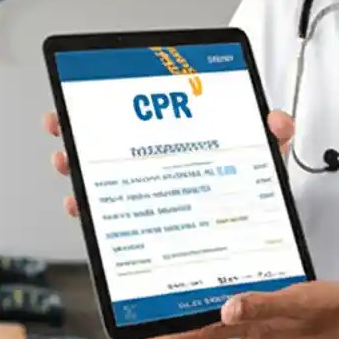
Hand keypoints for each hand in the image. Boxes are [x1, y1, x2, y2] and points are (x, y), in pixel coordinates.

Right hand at [42, 109, 296, 216]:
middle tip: (63, 126)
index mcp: (187, 141)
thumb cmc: (257, 192)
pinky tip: (83, 208)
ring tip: (66, 164)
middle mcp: (163, 164)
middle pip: (115, 144)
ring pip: (106, 179)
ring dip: (78, 170)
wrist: (259, 242)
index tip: (86, 95)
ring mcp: (154, 195)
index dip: (115, 102)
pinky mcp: (150, 228)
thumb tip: (275, 120)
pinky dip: (93, 212)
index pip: (146, 115)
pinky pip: (114, 218)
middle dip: (82, 133)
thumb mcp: (267, 160)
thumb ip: (274, 136)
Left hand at [133, 280, 338, 338]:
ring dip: (207, 316)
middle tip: (154, 320)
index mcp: (252, 329)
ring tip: (186, 302)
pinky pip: (245, 320)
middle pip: (207, 331)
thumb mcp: (295, 300)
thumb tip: (228, 309)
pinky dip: (233, 310)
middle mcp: (253, 335)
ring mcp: (264, 335)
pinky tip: (234, 299)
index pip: (202, 335)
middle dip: (181, 326)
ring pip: (226, 325)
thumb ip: (261, 304)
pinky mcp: (277, 329)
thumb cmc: (332, 314)